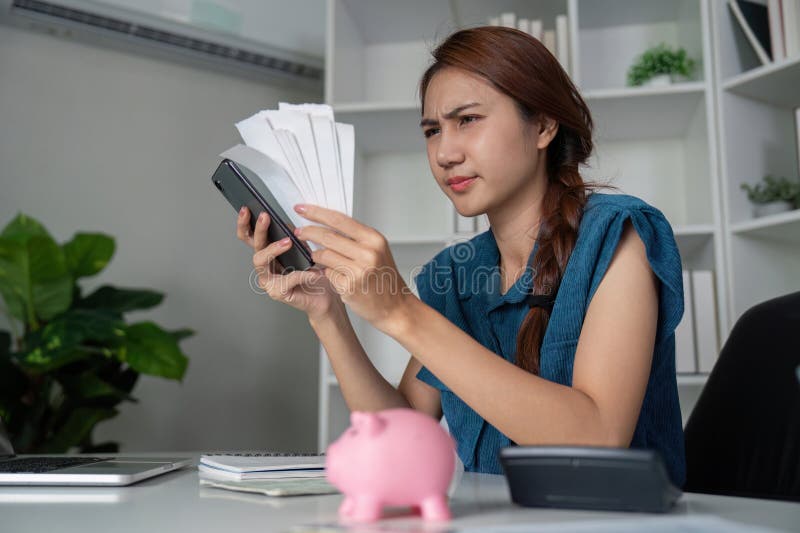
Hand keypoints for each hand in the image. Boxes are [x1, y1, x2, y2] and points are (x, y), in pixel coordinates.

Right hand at [236, 206, 341, 319]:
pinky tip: (313, 271)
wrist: (325, 296)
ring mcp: (268, 280)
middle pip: (254, 246)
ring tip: (288, 241)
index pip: (249, 236)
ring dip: (273, 248)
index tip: (246, 208)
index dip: (244, 223)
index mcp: (268, 254)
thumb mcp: (304, 249)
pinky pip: (287, 279)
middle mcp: (264, 267)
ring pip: (261, 260)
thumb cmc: (314, 273)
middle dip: (258, 229)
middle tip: (264, 217)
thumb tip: (288, 224)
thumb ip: (293, 238)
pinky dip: (302, 273)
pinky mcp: (277, 293)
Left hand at [292, 204, 412, 332]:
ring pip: (323, 255)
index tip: (302, 208)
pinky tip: (334, 275)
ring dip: (315, 255)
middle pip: (328, 236)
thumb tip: (327, 224)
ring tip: (317, 256)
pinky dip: (326, 273)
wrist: (396, 307)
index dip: (317, 213)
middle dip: (308, 232)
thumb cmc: (384, 279)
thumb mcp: (376, 251)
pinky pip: (327, 273)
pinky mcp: (349, 286)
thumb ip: (355, 238)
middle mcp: (368, 253)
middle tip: (299, 232)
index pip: (339, 220)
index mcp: (374, 239)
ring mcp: (358, 270)